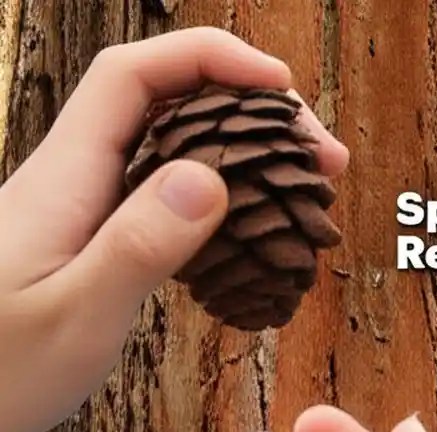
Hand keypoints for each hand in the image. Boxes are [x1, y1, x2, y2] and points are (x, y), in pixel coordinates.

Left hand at [0, 28, 347, 431]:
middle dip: (252, 112)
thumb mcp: (73, 317)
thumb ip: (139, 245)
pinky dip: (224, 200)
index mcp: (66, 176)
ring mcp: (84, 210)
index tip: (283, 90)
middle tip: (321, 160)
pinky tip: (254, 237)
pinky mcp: (94, 243)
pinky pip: (167, 197)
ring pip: (174, 148)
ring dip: (246, 155)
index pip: (135, 74)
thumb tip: (211, 177)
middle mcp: (75, 179)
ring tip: (304, 193)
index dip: (212, 61)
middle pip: (169, 102)